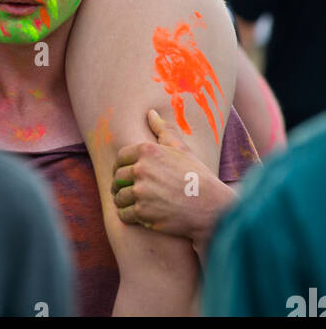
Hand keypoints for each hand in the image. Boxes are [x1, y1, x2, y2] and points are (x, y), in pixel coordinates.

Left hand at [111, 108, 230, 241]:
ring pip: (119, 197)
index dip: (121, 166)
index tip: (125, 173)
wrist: (210, 206)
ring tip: (131, 203)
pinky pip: (124, 214)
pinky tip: (136, 216)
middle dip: (121, 184)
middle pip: (118, 177)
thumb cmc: (196, 175)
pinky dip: (127, 216)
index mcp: (147, 150)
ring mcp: (141, 191)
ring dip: (122, 201)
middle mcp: (141, 169)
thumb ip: (163, 129)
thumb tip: (151, 113)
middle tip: (127, 190)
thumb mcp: (181, 148)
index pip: (120, 157)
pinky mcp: (143, 212)